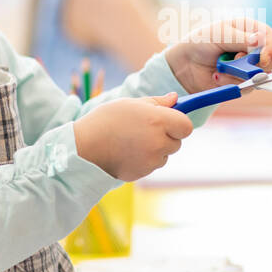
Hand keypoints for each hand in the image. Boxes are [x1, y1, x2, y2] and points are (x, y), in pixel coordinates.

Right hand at [73, 94, 192, 180]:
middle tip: (145, 129)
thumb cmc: (106, 120)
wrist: (84, 147)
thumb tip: (175, 98)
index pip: (186, 126)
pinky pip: (151, 165)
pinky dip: (144, 160)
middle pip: (177, 142)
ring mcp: (151, 161)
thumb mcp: (131, 104)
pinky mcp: (143, 173)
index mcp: (158, 121)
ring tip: (132, 141)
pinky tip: (127, 152)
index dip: (179, 123)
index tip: (169, 120)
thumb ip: (157, 102)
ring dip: (156, 149)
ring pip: (164, 155)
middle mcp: (158, 142)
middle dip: (166, 136)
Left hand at [164, 17, 271, 93]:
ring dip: (238, 73)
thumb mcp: (219, 34)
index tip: (263, 58)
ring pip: (260, 76)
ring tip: (220, 67)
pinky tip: (217, 77)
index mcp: (250, 30)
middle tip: (238, 60)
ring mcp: (248, 67)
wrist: (183, 64)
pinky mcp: (241, 83)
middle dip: (256, 63)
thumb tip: (260, 42)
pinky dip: (230, 83)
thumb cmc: (200, 41)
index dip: (271, 48)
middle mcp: (253, 49)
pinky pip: (246, 88)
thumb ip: (241, 39)